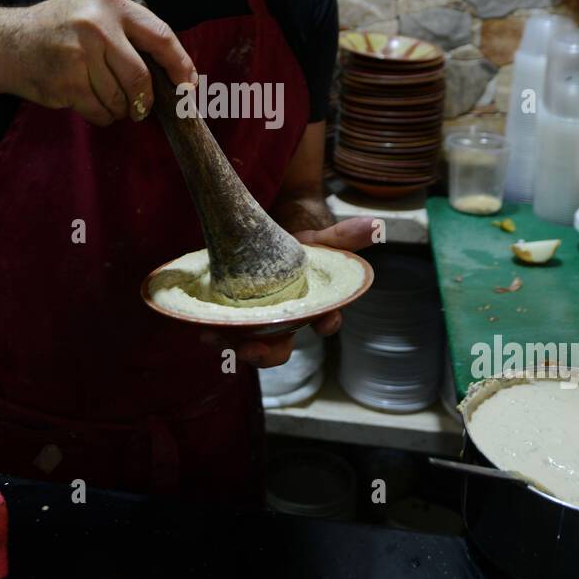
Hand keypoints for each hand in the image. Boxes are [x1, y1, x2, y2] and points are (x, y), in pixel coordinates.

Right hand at [10, 0, 196, 124]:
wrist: (7, 42)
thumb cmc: (58, 30)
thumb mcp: (93, 12)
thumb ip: (129, 32)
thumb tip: (172, 70)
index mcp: (111, 4)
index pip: (161, 35)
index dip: (180, 64)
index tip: (189, 84)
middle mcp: (97, 25)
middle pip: (141, 76)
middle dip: (145, 99)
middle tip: (143, 108)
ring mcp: (80, 54)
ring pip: (120, 98)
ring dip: (120, 109)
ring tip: (110, 103)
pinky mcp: (67, 81)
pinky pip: (99, 110)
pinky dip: (102, 116)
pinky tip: (92, 106)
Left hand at [201, 215, 376, 368]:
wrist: (271, 233)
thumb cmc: (302, 246)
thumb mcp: (321, 239)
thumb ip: (344, 237)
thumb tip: (375, 225)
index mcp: (313, 308)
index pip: (326, 321)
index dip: (326, 323)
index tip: (323, 323)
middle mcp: (286, 323)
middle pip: (280, 349)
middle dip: (266, 354)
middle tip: (252, 350)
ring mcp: (259, 322)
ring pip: (248, 343)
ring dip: (233, 344)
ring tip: (215, 337)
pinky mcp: (234, 315)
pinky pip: (225, 330)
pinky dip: (214, 330)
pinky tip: (204, 328)